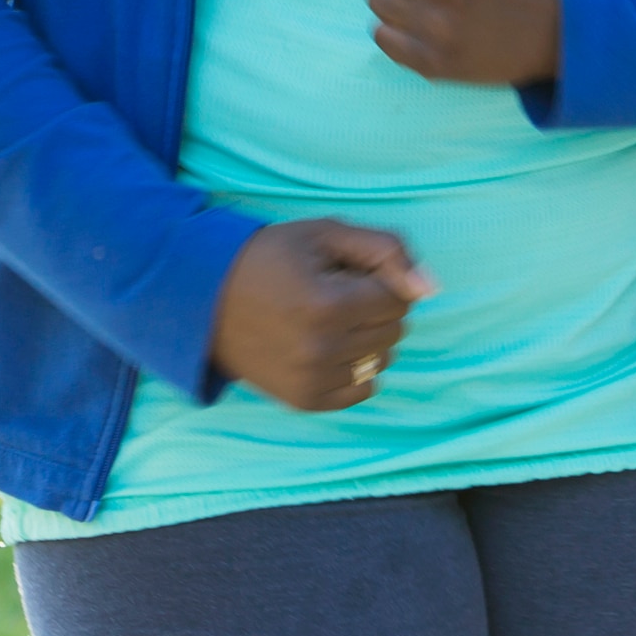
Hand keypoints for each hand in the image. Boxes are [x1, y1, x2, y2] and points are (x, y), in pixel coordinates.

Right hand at [206, 218, 434, 411]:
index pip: (399, 298)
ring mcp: (312, 381)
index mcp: (328, 305)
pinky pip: (362, 389)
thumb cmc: (268, 258)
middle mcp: (322, 350)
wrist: (204, 298)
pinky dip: (355, 367)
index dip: (379, 279)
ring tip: (327, 319)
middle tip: (335, 292)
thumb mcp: (324, 234)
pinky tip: (326, 346)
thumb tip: (431, 287)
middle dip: (376, 307)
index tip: (345, 272)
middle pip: (394, 330)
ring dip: (367, 337)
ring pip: (381, 359)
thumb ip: (385, 250)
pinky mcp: (304, 401)